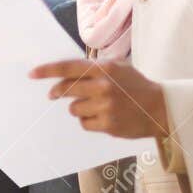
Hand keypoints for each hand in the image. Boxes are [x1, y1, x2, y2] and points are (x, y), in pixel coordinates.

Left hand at [30, 59, 171, 139]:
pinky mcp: (108, 125)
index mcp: (105, 69)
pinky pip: (84, 123)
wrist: (160, 108)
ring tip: (96, 106)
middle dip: (57, 93)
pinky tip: (103, 117)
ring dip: (79, 108)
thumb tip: (66, 73)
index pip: (68, 68)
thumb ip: (94, 68)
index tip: (32, 74)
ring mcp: (105, 107)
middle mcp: (103, 87)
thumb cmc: (136, 86)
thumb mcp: (118, 68)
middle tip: (54, 95)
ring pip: (74, 109)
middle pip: (66, 90)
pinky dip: (89, 121)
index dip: (48, 71)